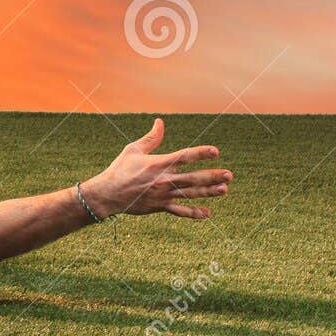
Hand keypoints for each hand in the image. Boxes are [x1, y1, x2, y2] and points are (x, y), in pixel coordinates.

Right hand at [81, 118, 231, 219]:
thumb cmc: (119, 169)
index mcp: (158, 164)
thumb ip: (151, 138)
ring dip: (208, 192)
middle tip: (228, 175)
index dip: (200, 153)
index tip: (215, 151)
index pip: (184, 157)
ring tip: (224, 190)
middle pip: (193, 178)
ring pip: (190, 194)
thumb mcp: (133, 150)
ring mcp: (163, 195)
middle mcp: (163, 180)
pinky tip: (207, 213)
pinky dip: (194, 213)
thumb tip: (160, 122)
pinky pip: (180, 211)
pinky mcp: (160, 207)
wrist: (107, 194)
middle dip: (212, 176)